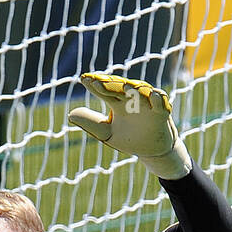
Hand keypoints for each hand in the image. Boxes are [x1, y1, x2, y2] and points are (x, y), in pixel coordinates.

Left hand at [68, 73, 191, 180]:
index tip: (84, 80)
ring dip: (133, 89)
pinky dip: (158, 99)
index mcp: (117, 102)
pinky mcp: (162, 113)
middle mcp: (132, 99)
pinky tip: (154, 95)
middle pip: (120, 88)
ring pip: (140, 92)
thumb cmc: (130, 138)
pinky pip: (161, 103)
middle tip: (97, 83)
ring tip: (124, 87)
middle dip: (109, 85)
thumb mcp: (107, 133)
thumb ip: (91, 123)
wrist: (152, 152)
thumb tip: (70, 114)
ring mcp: (147, 104)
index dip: (95, 85)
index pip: (104, 90)